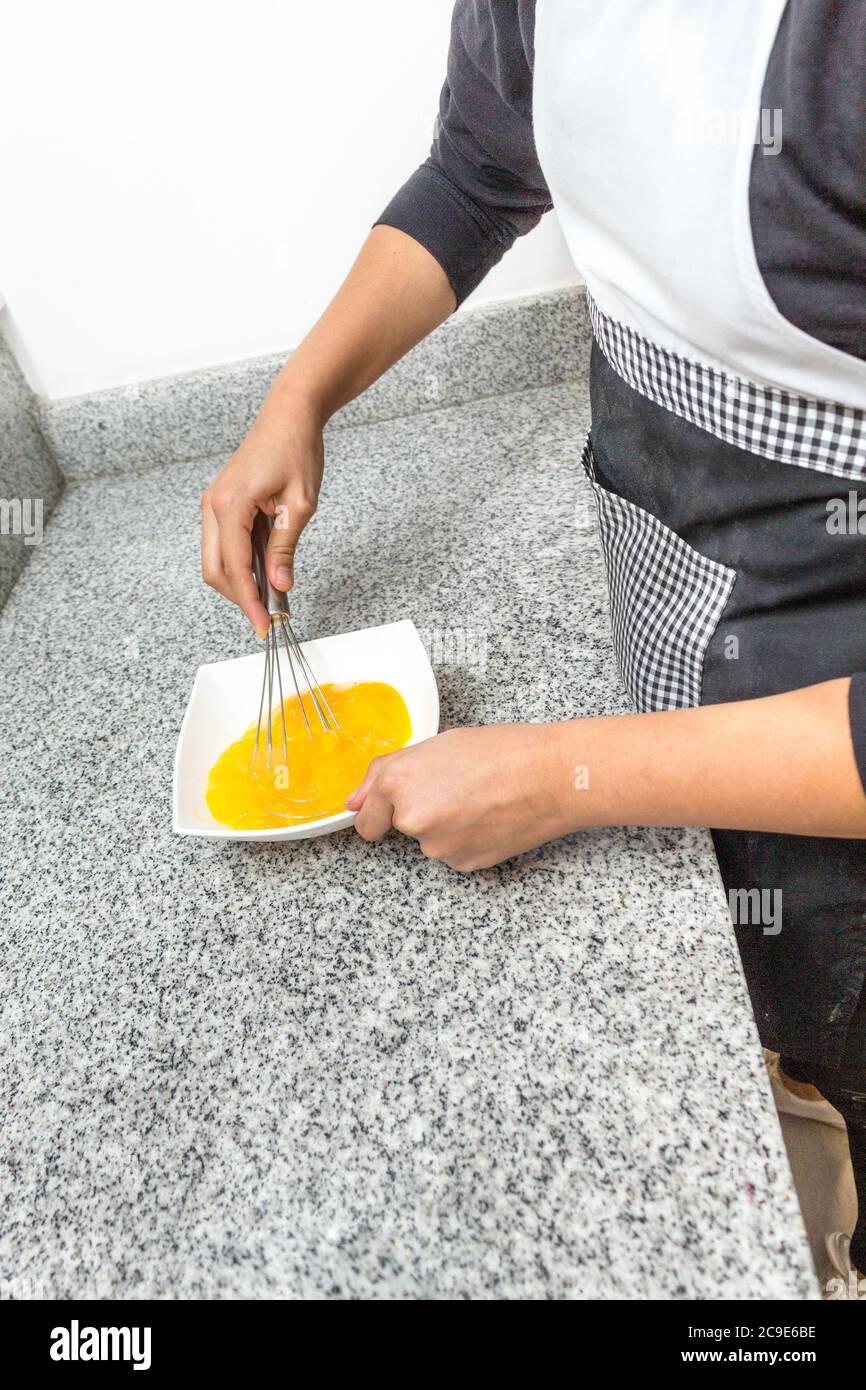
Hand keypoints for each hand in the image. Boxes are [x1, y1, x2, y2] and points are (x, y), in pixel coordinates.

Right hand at [200, 405, 323, 634]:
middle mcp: (213, 505)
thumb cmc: (296, 449)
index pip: (234, 566)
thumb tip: (280, 584)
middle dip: (239, 597)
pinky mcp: (221, 504)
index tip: (264, 623)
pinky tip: (264, 572)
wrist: (289, 415)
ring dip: (239, 582)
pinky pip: (223, 544)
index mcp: (230, 503)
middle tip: (268, 616)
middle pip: (214, 570)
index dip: (249, 600)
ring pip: (215, 560)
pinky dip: (240, 564)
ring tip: (270, 595)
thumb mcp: (300, 504)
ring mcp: (213, 505)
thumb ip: (285, 547)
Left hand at [345, 724, 574, 870]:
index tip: (392, 811)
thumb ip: (387, 772)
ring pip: (431, 841)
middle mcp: (410, 819)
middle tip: (457, 789)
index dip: (380, 813)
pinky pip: (455, 853)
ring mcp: (437, 846)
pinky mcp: (463, 864)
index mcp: (397, 783)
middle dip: (421, 814)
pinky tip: (491, 818)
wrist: (551, 777)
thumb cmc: (502, 752)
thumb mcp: (437, 745)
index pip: (366, 819)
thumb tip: (353, 803)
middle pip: (402, 828)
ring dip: (447, 826)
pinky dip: (468, 840)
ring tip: (481, 800)